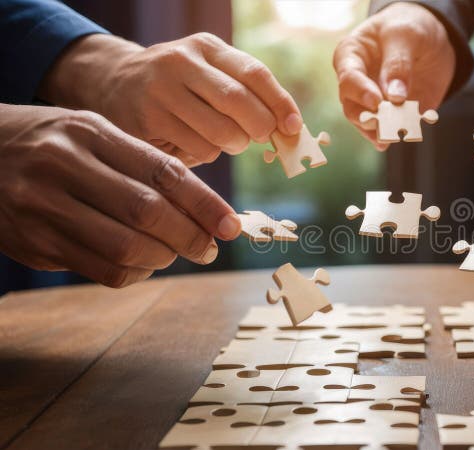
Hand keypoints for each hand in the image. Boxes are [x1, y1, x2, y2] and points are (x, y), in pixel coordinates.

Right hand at [0, 104, 240, 286]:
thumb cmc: (51, 143)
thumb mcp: (92, 133)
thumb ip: (142, 164)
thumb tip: (202, 209)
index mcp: (89, 132)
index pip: (163, 171)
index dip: (205, 203)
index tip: (231, 224)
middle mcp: (63, 166)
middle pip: (148, 211)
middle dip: (190, 236)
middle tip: (209, 247)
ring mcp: (43, 207)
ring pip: (126, 247)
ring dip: (163, 257)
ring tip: (173, 252)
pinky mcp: (33, 244)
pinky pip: (101, 270)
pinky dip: (134, 273)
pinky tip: (140, 263)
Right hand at [38, 33, 301, 165]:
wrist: (113, 82)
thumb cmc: (180, 86)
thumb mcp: (209, 74)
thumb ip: (246, 93)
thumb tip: (290, 130)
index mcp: (207, 48)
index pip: (254, 73)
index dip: (280, 103)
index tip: (294, 127)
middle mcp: (182, 62)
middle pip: (238, 101)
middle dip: (260, 127)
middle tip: (261, 138)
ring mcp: (161, 90)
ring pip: (219, 131)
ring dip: (234, 145)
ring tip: (229, 142)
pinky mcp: (147, 120)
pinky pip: (197, 149)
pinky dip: (208, 156)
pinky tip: (198, 145)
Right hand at [333, 2, 454, 149]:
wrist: (431, 36)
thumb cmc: (408, 27)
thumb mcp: (405, 34)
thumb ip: (398, 62)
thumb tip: (394, 96)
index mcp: (350, 57)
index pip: (348, 79)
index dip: (361, 92)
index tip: (377, 102)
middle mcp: (357, 84)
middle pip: (352, 108)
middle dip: (366, 119)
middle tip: (383, 125)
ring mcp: (374, 102)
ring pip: (369, 124)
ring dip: (380, 133)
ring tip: (392, 138)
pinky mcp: (394, 114)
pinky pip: (395, 128)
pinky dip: (402, 133)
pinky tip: (409, 134)